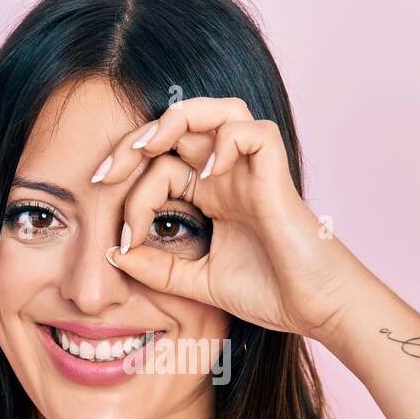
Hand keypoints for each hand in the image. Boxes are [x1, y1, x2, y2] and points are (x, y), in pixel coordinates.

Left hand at [91, 96, 372, 340]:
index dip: (129, 196)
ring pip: (218, 110)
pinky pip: (252, 131)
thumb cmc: (270, 293)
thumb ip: (157, 268)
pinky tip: (206, 179)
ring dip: (175, 120)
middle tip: (103, 175)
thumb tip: (112, 253)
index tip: (119, 241)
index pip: (158, 169)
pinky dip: (226, 142)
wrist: (316, 308)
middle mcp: (229, 174)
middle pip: (177, 127)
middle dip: (133, 143)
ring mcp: (253, 170)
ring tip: (147, 149)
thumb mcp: (197, 282)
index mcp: (211, 195)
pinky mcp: (277, 174)